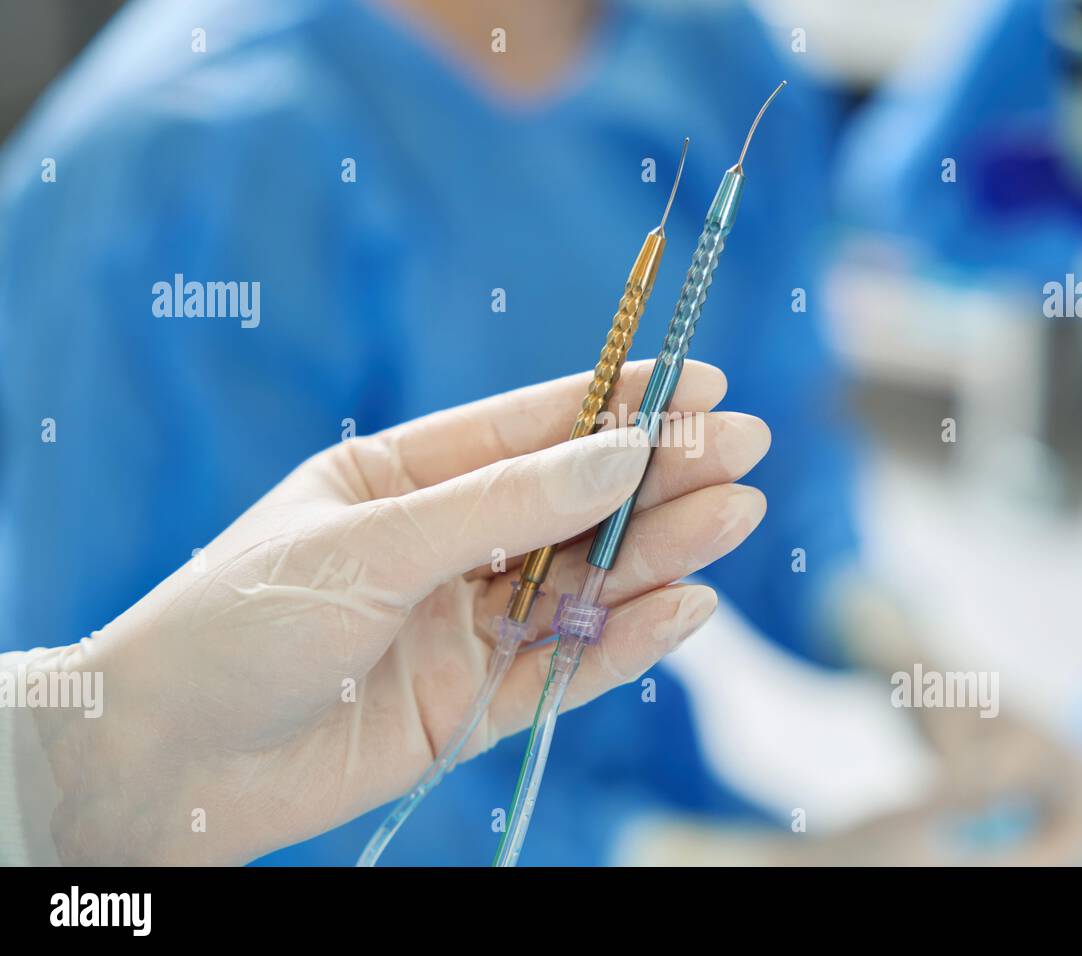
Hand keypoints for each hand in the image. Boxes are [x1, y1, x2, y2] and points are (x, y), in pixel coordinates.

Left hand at [32, 361, 768, 863]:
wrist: (165, 767)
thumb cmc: (239, 623)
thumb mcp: (371, 544)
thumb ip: (503, 503)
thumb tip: (620, 452)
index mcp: (404, 481)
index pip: (529, 430)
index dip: (616, 403)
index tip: (699, 381)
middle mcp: (445, 548)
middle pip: (572, 504)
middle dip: (656, 475)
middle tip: (743, 448)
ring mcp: (463, 627)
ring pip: (582, 584)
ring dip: (659, 551)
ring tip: (735, 515)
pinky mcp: (475, 706)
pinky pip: (567, 669)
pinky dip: (628, 641)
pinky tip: (687, 605)